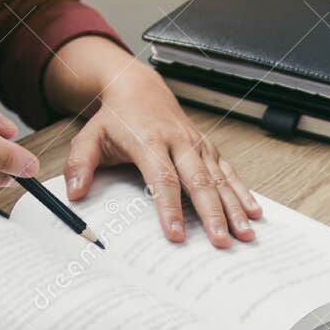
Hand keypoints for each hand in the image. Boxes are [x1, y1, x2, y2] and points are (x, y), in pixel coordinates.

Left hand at [63, 65, 260, 247]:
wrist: (140, 87)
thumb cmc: (116, 118)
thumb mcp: (90, 136)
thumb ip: (80, 163)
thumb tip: (75, 193)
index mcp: (149, 140)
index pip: (162, 179)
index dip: (170, 208)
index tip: (176, 235)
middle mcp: (179, 141)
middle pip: (199, 181)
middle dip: (212, 214)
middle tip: (221, 241)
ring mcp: (197, 144)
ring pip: (219, 178)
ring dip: (234, 207)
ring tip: (245, 234)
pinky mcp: (208, 147)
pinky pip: (229, 171)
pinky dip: (243, 192)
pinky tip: (255, 212)